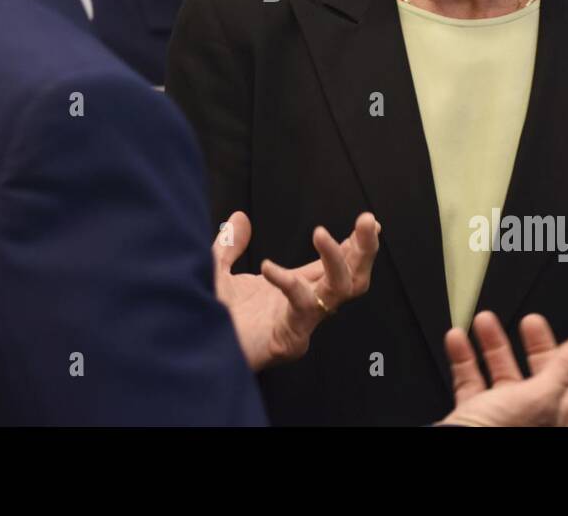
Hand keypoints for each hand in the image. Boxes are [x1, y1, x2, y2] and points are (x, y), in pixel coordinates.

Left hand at [213, 210, 378, 370]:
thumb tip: (239, 216)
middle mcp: (307, 305)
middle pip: (352, 278)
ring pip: (340, 291)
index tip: (368, 221)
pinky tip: (268, 267)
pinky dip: (289, 283)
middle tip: (368, 220)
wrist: (198, 350)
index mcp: (297, 289)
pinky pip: (302, 307)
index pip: (338, 264)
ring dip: (337, 260)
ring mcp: (302, 323)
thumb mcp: (218, 273)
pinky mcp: (290, 340)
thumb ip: (229, 246)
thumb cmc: (212, 322)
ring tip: (321, 233)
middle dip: (364, 249)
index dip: (354, 243)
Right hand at [439, 311, 567, 426]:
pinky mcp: (474, 416)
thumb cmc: (503, 434)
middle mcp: (535, 418)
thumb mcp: (542, 394)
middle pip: (542, 376)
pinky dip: (464, 359)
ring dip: (494, 345)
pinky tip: (458, 340)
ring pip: (503, 375)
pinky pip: (470, 383)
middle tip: (533, 323)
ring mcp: (503, 417)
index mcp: (560, 415)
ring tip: (486, 321)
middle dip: (537, 345)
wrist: (453, 448)